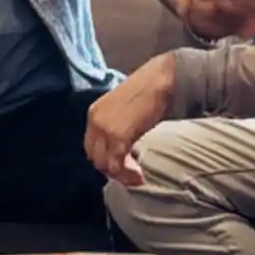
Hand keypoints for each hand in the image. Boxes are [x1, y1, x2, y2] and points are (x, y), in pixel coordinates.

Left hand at [85, 53, 177, 185]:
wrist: (162, 78)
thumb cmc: (150, 90)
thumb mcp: (126, 108)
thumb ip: (119, 124)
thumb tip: (124, 146)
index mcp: (94, 113)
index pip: (91, 146)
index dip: (106, 159)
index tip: (123, 165)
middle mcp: (95, 120)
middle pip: (95, 157)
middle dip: (112, 169)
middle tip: (131, 174)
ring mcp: (104, 128)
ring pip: (104, 165)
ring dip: (121, 175)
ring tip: (137, 177)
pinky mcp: (118, 135)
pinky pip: (116, 165)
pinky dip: (127, 174)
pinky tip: (140, 175)